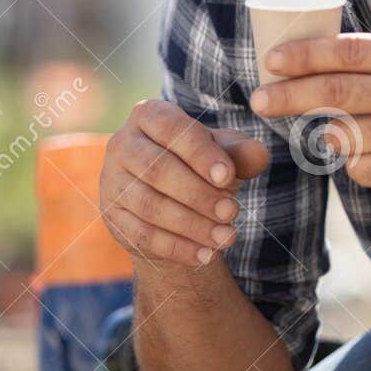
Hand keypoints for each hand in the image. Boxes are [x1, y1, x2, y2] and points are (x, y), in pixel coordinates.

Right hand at [99, 99, 270, 267]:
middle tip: (232, 211)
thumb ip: (240, 152)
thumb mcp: (222, 153)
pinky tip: (205, 255)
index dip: (200, 153)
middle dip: (199, 195)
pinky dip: (177, 248)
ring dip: (192, 225)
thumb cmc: (200, 164)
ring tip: (226, 236)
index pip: (171, 128)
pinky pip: (143, 235)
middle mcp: (122, 144)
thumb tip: (259, 155)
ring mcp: (111, 181)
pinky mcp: (112, 216)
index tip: (228, 177)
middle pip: (157, 170)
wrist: (173, 199)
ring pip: (150, 206)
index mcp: (148, 115)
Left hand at [250, 33, 370, 209]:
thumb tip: (302, 54)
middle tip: (258, 100)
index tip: (272, 60)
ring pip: (341, 134)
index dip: (305, 55)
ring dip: (335, 135)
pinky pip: (355, 167)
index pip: (348, 51)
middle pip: (335, 91)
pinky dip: (357, 163)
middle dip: (288, 96)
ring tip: (362, 132)